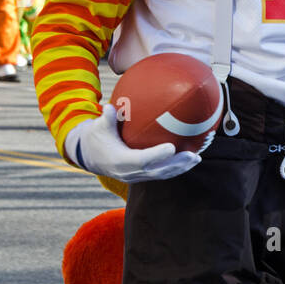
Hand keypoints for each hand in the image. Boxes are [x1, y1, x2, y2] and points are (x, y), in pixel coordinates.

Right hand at [64, 104, 200, 182]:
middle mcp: (129, 172)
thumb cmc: (95, 138)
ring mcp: (135, 177)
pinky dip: (174, 169)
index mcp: (120, 161)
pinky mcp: (140, 177)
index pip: (141, 160)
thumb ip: (106, 118)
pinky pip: (159, 174)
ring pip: (161, 175)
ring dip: (180, 168)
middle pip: (157, 171)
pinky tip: (187, 160)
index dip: (157, 155)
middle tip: (193, 155)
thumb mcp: (97, 127)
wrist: (88, 157)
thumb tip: (111, 106)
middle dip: (176, 165)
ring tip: (196, 158)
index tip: (172, 147)